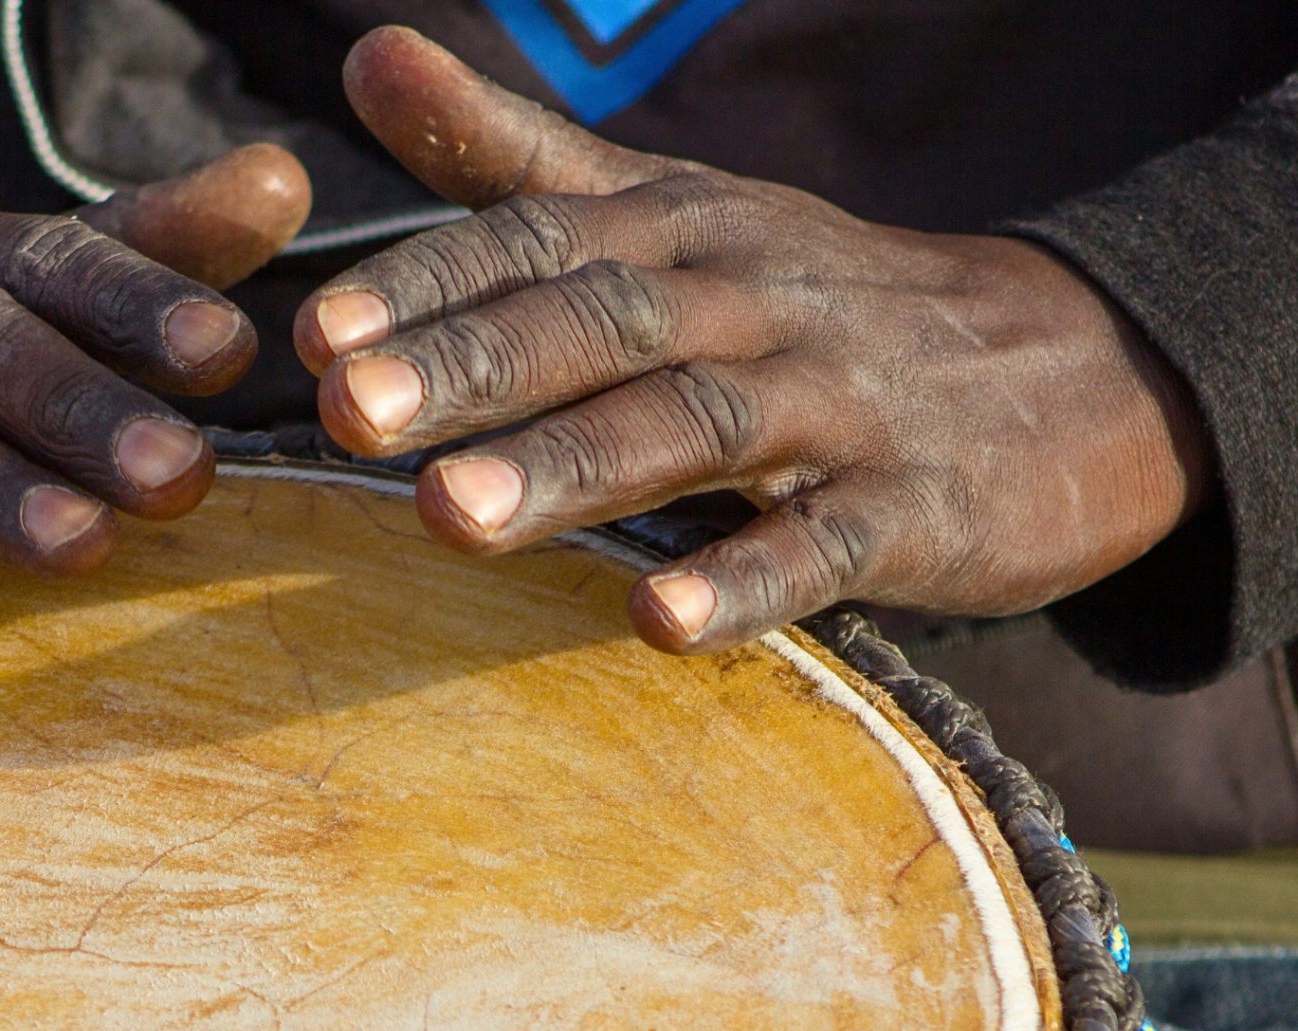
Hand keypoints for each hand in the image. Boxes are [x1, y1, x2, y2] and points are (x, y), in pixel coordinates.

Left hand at [295, 29, 1207, 652]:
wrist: (1067, 368)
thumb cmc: (815, 302)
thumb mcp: (672, 211)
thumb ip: (514, 157)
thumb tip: (367, 59)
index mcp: (682, 231)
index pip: (541, 241)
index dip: (427, 283)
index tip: (311, 335)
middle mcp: (750, 300)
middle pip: (600, 323)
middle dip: (471, 367)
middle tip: (344, 414)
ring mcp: (838, 405)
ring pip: (693, 425)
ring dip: (572, 468)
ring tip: (451, 517)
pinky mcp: (915, 509)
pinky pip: (825, 544)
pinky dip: (746, 577)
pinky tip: (662, 623)